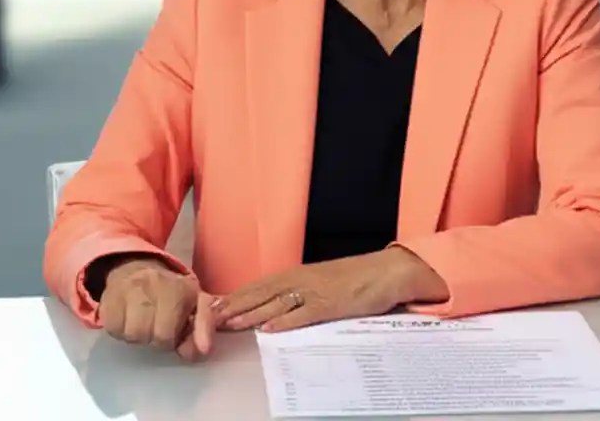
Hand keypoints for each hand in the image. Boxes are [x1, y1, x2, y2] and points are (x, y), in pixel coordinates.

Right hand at [97, 257, 216, 361]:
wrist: (136, 268)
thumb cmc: (171, 292)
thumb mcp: (196, 303)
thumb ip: (204, 327)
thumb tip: (203, 350)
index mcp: (178, 290)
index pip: (170, 334)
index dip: (175, 340)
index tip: (179, 334)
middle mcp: (151, 287)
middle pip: (152, 337)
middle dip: (158, 338)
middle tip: (159, 326)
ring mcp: (126, 291)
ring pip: (131, 336)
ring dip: (139, 336)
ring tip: (143, 323)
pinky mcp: (107, 298)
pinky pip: (113, 330)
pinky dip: (120, 331)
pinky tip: (128, 319)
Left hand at [213, 247, 448, 333]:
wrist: (390, 271)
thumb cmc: (358, 278)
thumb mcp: (324, 282)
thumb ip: (302, 293)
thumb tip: (278, 308)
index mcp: (299, 274)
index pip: (260, 285)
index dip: (236, 295)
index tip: (214, 304)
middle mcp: (303, 280)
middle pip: (261, 293)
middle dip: (235, 304)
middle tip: (210, 314)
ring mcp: (316, 291)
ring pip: (276, 303)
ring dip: (251, 313)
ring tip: (229, 322)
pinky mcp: (332, 304)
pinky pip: (304, 314)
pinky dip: (285, 321)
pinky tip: (269, 328)